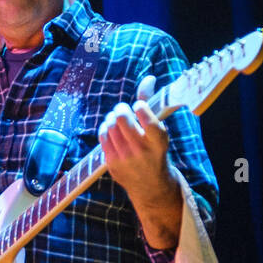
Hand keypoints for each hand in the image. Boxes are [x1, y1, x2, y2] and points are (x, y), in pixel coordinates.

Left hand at [97, 75, 175, 203]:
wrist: (149, 185)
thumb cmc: (155, 151)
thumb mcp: (159, 131)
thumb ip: (151, 104)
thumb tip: (149, 78)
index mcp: (159, 141)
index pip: (147, 119)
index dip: (140, 107)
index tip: (138, 106)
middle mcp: (142, 150)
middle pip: (122, 118)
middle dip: (121, 109)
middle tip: (123, 109)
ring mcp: (125, 158)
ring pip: (110, 125)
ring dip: (112, 118)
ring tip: (117, 119)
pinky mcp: (112, 162)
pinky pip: (103, 136)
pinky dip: (105, 127)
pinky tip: (111, 128)